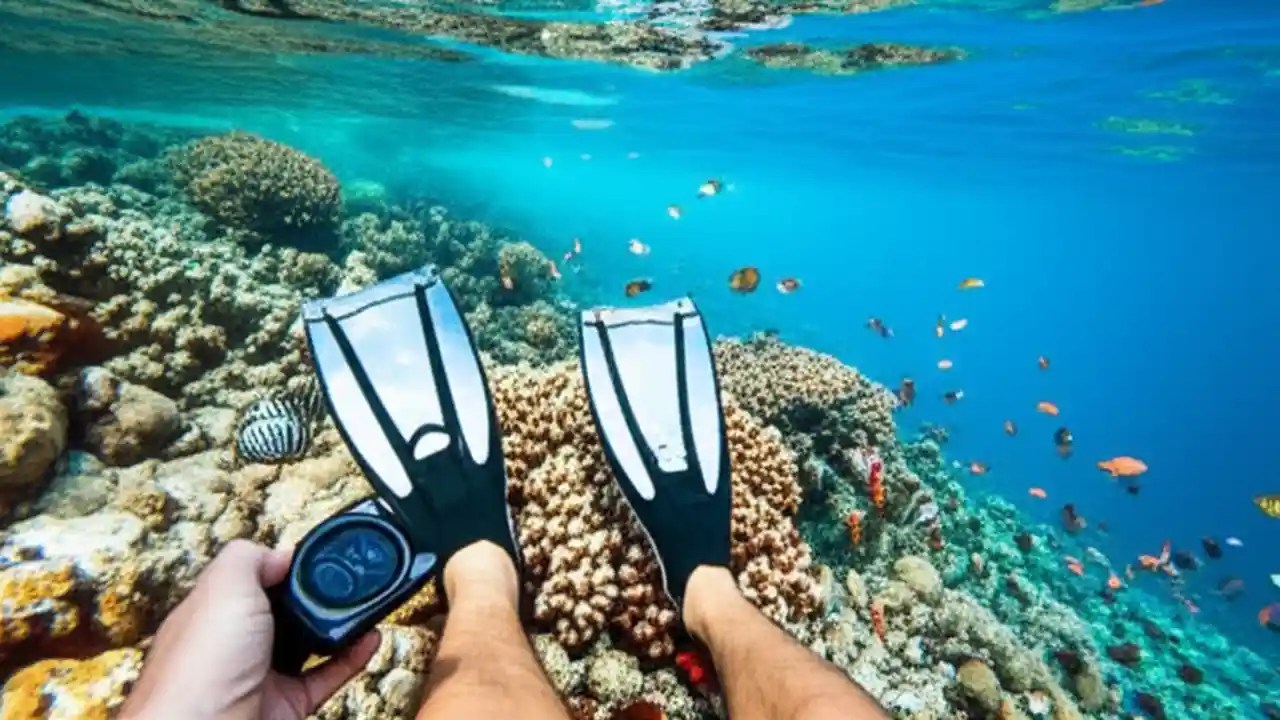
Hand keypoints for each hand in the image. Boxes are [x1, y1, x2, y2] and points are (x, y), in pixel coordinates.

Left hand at [121, 540, 378, 719]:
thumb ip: (250, 559)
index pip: (253, 578)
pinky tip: (369, 640)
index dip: (285, 565)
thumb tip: (280, 554)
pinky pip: (327, 676)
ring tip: (366, 606)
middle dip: (318, 594)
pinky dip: (352, 657)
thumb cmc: (200, 670)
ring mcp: (262, 676)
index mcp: (213, 611)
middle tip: (351, 580)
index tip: (321, 554)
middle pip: (284, 610)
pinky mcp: (287, 705)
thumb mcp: (224, 588)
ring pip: (308, 643)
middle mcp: (236, 644)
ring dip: (340, 625)